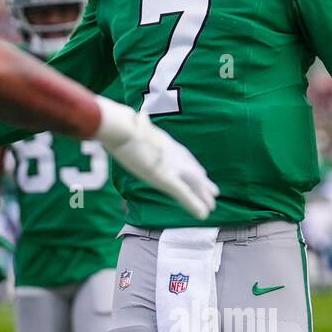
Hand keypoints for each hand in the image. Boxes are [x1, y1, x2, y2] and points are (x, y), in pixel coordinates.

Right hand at [93, 98, 217, 219]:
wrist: (118, 126)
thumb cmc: (117, 124)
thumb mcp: (126, 124)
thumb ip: (130, 124)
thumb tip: (125, 117)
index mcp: (162, 141)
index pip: (181, 155)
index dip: (191, 164)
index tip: (201, 172)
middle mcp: (170, 153)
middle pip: (191, 169)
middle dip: (202, 182)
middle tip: (214, 192)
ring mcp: (169, 165)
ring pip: (193, 183)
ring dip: (202, 195)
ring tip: (212, 205)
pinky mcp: (165, 177)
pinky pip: (183, 194)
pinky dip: (194, 204)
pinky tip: (204, 214)